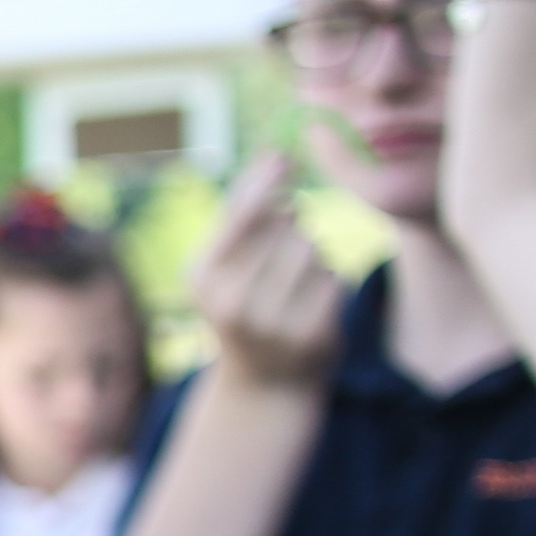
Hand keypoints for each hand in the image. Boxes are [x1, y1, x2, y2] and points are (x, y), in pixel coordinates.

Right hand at [187, 159, 344, 390]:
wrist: (263, 381)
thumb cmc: (243, 304)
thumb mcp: (223, 265)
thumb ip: (243, 214)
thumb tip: (274, 154)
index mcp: (201, 277)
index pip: (240, 213)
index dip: (264, 180)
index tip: (284, 155)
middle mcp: (230, 301)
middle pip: (285, 224)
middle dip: (291, 226)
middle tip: (278, 255)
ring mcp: (271, 322)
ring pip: (312, 246)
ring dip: (312, 253)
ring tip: (294, 279)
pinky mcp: (310, 334)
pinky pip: (333, 275)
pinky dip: (328, 280)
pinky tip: (310, 301)